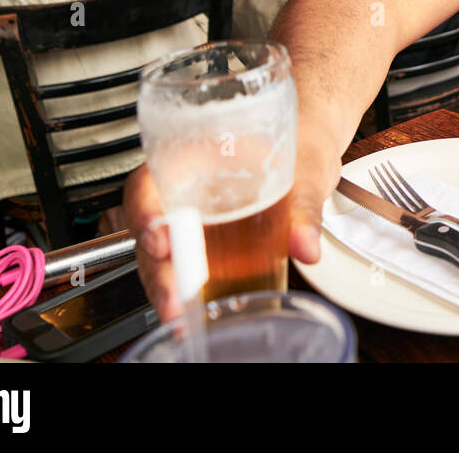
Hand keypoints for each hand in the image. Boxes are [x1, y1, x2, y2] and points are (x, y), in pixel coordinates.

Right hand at [123, 113, 347, 321]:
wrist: (313, 148)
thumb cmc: (301, 140)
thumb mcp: (305, 166)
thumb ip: (304, 204)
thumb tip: (306, 244)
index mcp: (192, 156)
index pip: (148, 183)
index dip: (145, 215)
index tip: (161, 242)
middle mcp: (184, 190)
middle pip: (152, 231)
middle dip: (158, 270)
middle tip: (175, 299)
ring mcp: (194, 219)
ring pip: (165, 257)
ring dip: (170, 289)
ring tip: (185, 318)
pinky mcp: (210, 245)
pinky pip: (190, 269)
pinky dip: (192, 293)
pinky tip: (201, 315)